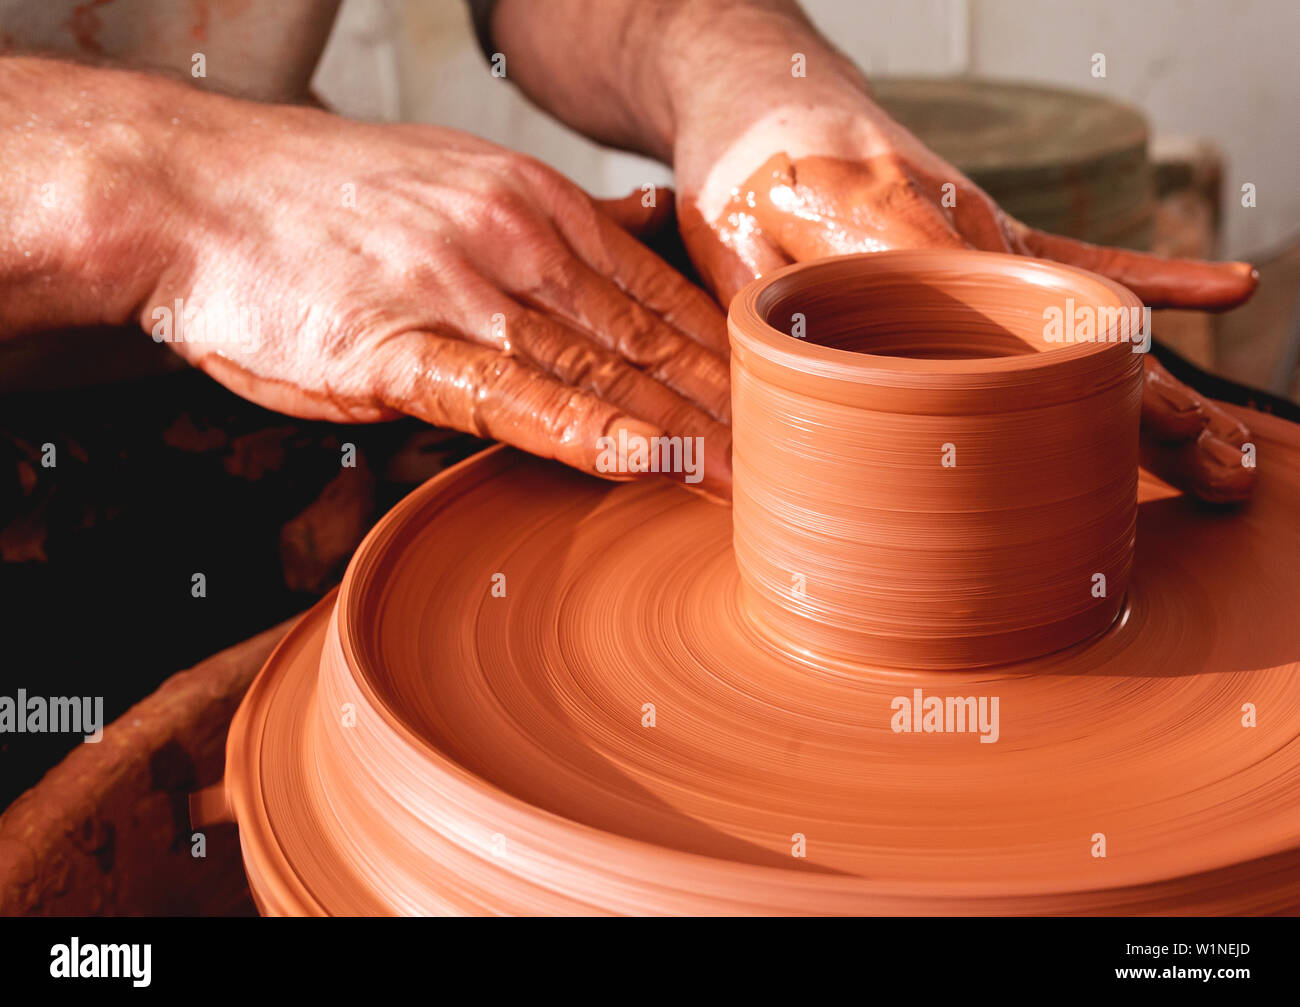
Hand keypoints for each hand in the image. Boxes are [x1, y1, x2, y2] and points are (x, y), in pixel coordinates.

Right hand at [0, 60, 731, 496]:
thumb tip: (643, 221)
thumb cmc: (316, 202)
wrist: (187, 190)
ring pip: (601, 367)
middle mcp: (514, 238)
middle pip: (648, 335)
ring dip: (685, 428)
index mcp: (531, 203)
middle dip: (728, 403)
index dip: (725, 354)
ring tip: (752, 479)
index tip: (781, 403)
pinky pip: (515, 396)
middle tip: (800, 457)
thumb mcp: (453, 180)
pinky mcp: (399, 344)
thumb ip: (552, 218)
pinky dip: (590, 432)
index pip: (657, 291)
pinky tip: (648, 462)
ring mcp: (461, 289)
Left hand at [671, 67, 1257, 502]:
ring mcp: (979, 226)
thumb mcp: (724, 252)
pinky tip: (1226, 292)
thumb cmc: (732, 174)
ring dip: (1163, 376)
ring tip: (1227, 446)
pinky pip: (1075, 255)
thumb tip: (763, 437)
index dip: (1061, 397)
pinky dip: (1152, 277)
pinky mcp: (985, 224)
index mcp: (885, 234)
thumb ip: (759, 333)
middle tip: (1220, 474)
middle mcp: (953, 228)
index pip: (987, 330)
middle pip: (1067, 330)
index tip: (1121, 460)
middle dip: (1149, 407)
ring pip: (1085, 310)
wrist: (759, 86)